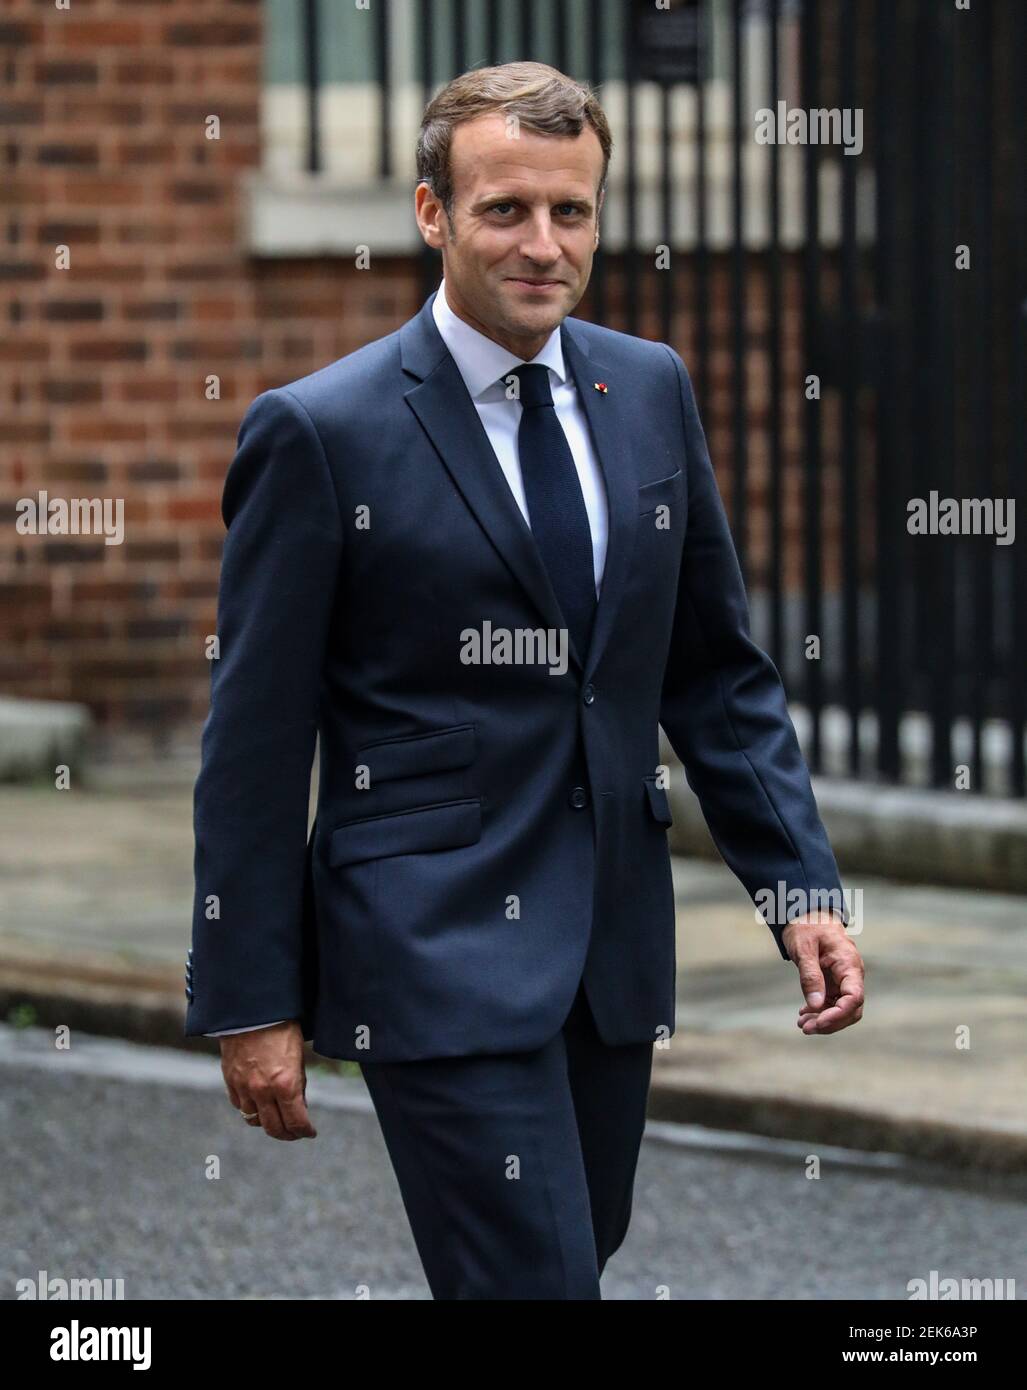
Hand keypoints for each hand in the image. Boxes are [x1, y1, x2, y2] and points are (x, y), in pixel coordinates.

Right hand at [220, 1021, 316, 1139]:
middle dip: (287, 1134)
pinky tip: (259, 1104)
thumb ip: (298, 1085)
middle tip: (295, 1133)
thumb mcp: (298, 1057)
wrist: (252, 1010)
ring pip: (254, 1120)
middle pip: (274, 1128)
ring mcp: (244, 1087)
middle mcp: (263, 1090)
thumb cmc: (281, 1028)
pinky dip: (250, 1109)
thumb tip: (299, 1107)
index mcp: (285, 1084)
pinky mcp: (230, 1081)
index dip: (305, 1131)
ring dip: (266, 1123)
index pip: (296, 1122)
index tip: (310, 1132)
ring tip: (276, 1119)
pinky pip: (240, 1105)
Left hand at [781, 911, 864, 1034]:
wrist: (807, 915)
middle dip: (831, 1022)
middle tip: (805, 1028)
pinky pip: (832, 1003)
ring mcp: (844, 980)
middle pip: (851, 1009)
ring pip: (842, 1010)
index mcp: (849, 963)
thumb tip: (815, 1005)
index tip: (818, 1022)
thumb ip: (810, 975)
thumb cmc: (807, 926)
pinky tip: (804, 1014)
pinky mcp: (834, 983)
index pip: (854, 997)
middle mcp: (851, 974)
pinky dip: (819, 1012)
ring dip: (824, 1020)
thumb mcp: (804, 948)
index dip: (838, 1014)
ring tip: (801, 1024)